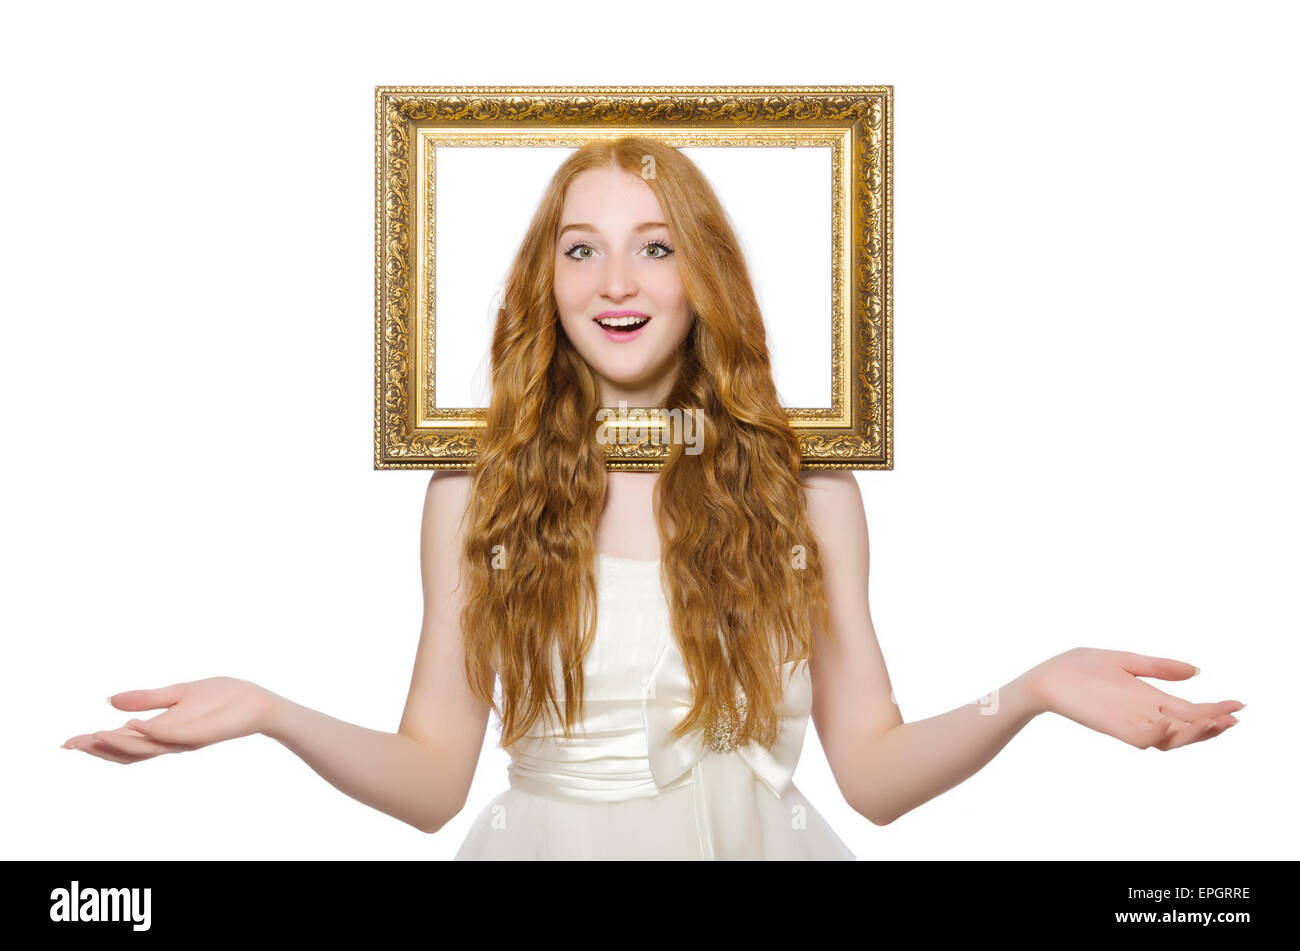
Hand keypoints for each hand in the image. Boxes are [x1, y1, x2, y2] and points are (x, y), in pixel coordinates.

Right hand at [61, 677, 277, 763]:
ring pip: (144, 748)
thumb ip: (147, 699)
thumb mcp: (178, 693)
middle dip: (97, 749)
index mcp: (164, 733)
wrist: (258, 702)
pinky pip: (169, 736)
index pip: (124, 744)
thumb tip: (111, 702)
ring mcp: (184, 740)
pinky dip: (147, 732)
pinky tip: (130, 724)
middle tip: (70, 744)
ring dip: (117, 743)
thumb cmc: (222, 696)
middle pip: (127, 753)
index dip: (95, 745)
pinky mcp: (199, 734)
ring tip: (92, 736)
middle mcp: (171, 742)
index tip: (67, 743)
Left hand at [1027, 648, 1243, 750]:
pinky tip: (1168, 724)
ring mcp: (1128, 722)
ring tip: (1211, 722)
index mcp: (1149, 699)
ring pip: (1168, 740)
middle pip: (1186, 730)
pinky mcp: (1110, 725)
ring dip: (1191, 734)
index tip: (1239, 705)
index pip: (1190, 711)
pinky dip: (1156, 735)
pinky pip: (1138, 738)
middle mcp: (1143, 715)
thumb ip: (1159, 667)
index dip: (1215, 711)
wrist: (1046, 676)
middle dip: (1211, 726)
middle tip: (1232, 719)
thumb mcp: (1126, 662)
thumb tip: (1197, 672)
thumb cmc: (1081, 667)